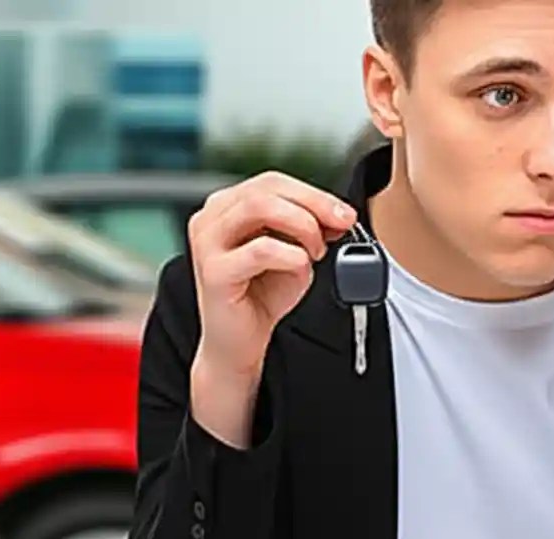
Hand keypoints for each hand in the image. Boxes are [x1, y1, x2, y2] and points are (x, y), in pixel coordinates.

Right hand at [188, 171, 356, 378]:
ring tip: (315, 252)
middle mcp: (211, 218)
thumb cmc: (262, 296)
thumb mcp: (295, 252)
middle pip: (267, 188)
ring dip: (302, 226)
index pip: (273, 182)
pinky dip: (292, 256)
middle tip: (340, 226)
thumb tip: (338, 214)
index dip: (314, 194)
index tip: (345, 213)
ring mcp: (208, 242)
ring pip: (259, 207)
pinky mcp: (214, 271)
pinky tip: (300, 267)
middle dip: (314, 205)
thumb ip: (309, 228)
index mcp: (228, 207)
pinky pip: (261, 249)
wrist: (241, 342)